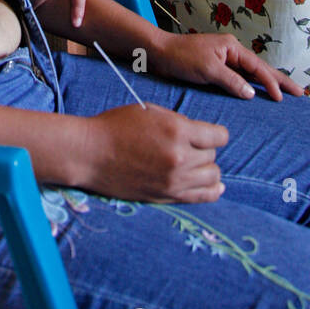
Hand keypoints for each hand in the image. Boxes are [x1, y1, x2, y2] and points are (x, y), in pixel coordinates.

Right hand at [85, 102, 228, 202]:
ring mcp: (174, 180)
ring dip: (207, 168)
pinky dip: (213, 190)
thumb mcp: (150, 112)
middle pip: (213, 156)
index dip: (216, 133)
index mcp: (177, 130)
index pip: (219, 136)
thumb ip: (179, 122)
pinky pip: (203, 197)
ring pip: (213, 176)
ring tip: (196, 163)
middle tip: (190, 146)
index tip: (210, 133)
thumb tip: (200, 133)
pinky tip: (215, 185)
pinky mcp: (167, 196)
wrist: (91, 153)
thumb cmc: (116, 126)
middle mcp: (180, 157)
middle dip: (205, 149)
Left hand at [150, 32, 304, 102]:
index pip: (258, 67)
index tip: (283, 98)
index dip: (272, 83)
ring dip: (267, 84)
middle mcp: (231, 52)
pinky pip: (239, 79)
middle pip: (260, 68)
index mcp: (232, 48)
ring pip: (251, 74)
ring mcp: (224, 61)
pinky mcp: (216, 69)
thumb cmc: (181, 57)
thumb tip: (252, 94)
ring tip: (286, 94)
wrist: (158, 53)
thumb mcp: (207, 69)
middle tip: (301, 93)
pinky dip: (251, 86)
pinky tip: (257, 95)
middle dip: (280, 80)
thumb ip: (230, 81)